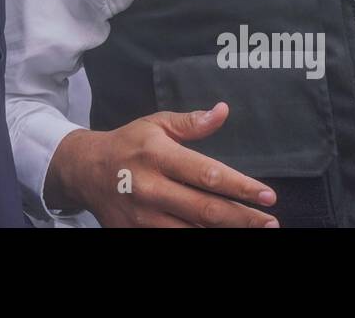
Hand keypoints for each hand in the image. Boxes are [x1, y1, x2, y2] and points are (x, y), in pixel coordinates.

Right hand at [46, 103, 278, 226]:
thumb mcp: (155, 124)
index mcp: (156, 155)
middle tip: (270, 222)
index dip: (240, 187)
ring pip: (191, 232)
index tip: (267, 196)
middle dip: (243, 219)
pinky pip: (172, 242)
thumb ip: (191, 122)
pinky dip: (198, 240)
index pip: (206, 174)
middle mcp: (149, 188)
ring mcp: (141, 217)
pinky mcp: (134, 233)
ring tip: (254, 233)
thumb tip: (223, 111)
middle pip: (204, 209)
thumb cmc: (127, 144)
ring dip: (225, 234)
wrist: (84, 171)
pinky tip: (219, 237)